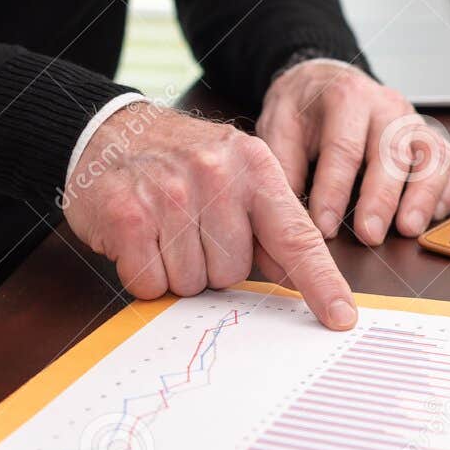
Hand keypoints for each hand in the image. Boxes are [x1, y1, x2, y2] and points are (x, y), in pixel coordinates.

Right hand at [62, 101, 356, 329]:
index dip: (320, 283)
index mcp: (254, 167)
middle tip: (190, 230)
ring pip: (191, 283)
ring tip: (163, 229)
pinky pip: (149, 282)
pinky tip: (138, 237)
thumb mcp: (235, 176)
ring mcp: (169, 191)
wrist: (108, 131)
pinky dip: (142, 272)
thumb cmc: (180, 163)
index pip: (295, 237)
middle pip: (233, 273)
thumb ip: (270, 227)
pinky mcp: (127, 213)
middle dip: (211, 265)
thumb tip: (305, 281)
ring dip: (175, 270)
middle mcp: (215, 173)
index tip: (341, 318)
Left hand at [256, 61, 449, 244]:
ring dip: (423, 195)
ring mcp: (415, 121)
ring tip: (408, 229)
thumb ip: (282, 164)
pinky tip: (433, 214)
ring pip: (433, 155)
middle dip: (382, 198)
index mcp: (346, 97)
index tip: (323, 227)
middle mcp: (387, 106)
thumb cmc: (304, 108)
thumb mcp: (278, 124)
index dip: (334, 190)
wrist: (325, 81)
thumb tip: (285, 210)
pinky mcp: (431, 138)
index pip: (343, 147)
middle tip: (369, 235)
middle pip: (393, 151)